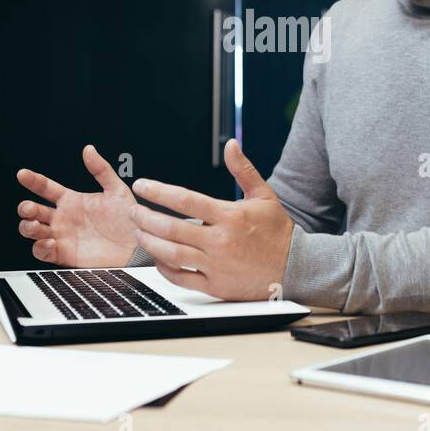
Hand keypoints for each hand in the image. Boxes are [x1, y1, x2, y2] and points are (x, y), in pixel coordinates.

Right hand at [16, 145, 137, 267]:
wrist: (137, 248)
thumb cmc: (129, 220)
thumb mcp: (117, 190)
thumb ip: (101, 170)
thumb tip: (89, 149)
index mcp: (72, 201)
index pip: (46, 188)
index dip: (33, 180)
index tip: (23, 174)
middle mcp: (63, 218)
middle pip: (33, 211)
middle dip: (26, 208)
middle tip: (30, 208)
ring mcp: (62, 236)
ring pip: (32, 230)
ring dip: (27, 227)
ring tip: (35, 224)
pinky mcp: (64, 254)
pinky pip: (42, 252)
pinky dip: (40, 248)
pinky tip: (48, 242)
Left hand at [128, 139, 294, 301]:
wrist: (296, 267)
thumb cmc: (277, 231)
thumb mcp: (264, 195)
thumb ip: (243, 170)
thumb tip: (231, 144)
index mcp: (230, 216)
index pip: (186, 200)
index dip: (158, 191)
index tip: (142, 185)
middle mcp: (221, 241)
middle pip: (171, 228)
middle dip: (145, 217)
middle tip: (133, 211)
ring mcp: (217, 266)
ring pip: (172, 254)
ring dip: (150, 242)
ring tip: (139, 232)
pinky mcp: (216, 286)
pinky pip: (182, 278)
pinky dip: (165, 269)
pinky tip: (158, 258)